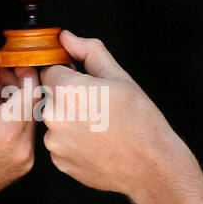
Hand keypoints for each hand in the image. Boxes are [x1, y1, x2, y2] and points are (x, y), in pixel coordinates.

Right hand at [0, 51, 36, 203]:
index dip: (25, 72)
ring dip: (16, 103)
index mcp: (7, 128)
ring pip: (30, 118)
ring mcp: (26, 156)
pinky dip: (15, 121)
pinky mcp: (25, 164)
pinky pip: (27, 134)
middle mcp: (22, 144)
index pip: (32, 89)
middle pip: (33, 103)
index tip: (13, 64)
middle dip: (18, 85)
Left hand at [39, 31, 188, 200]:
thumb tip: (66, 37)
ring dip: (70, 120)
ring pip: (55, 120)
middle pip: (51, 96)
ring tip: (100, 127)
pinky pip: (60, 143)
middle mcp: (54, 117)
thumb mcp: (119, 77)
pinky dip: (73, 141)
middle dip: (70, 97)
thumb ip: (88, 51)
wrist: (151, 166)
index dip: (68, 73)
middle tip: (99, 107)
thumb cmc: (140, 121)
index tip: (85, 82)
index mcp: (67, 91)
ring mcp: (55, 143)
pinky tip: (96, 143)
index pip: (51, 70)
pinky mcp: (60, 162)